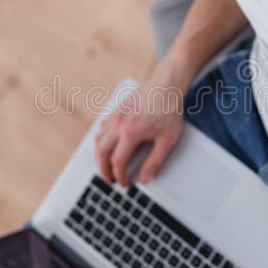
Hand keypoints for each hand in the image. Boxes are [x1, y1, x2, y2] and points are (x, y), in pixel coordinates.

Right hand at [95, 71, 184, 185]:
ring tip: (106, 165)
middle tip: (108, 179)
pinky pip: (102, 127)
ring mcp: (115, 116)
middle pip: (101, 152)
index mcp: (130, 133)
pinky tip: (108, 144)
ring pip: (98, 139)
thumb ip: (155, 161)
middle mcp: (118, 124)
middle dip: (103, 169)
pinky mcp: (117, 109)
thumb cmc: (169, 109)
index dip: (119, 176)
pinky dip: (101, 139)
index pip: (117, 162)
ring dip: (100, 155)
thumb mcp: (167, 140)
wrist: (167, 85)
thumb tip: (145, 178)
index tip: (124, 183)